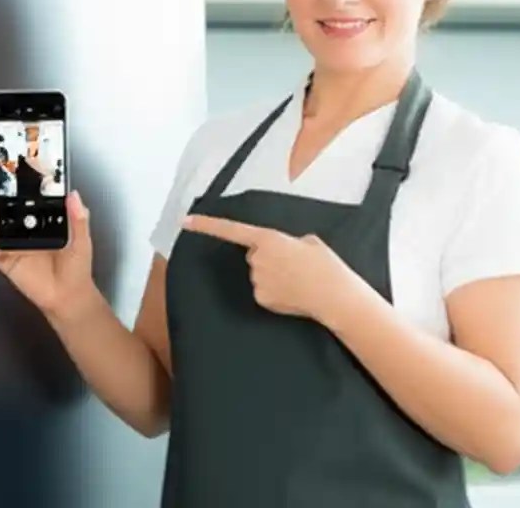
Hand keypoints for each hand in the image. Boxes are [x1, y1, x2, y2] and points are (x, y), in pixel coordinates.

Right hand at [0, 189, 97, 320]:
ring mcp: (14, 245)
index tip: (9, 180)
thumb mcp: (82, 240)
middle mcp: (25, 230)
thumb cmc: (76, 268)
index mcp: (42, 221)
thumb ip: (78, 219)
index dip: (15, 190)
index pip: (25, 200)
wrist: (68, 296)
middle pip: (3, 212)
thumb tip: (75, 196)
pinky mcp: (7, 261)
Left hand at [182, 214, 361, 322]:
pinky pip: (262, 291)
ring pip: (258, 274)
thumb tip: (280, 250)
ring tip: (296, 279)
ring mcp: (256, 280)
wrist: (333, 295)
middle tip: (293, 263)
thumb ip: (286, 241)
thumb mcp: (308, 241)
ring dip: (272, 275)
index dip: (207, 225)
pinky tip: (292, 293)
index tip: (185, 220)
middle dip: (267, 257)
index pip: (231, 230)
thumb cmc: (324, 265)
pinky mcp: (260, 298)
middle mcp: (256, 259)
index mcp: (267, 238)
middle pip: (252, 255)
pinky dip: (274, 292)